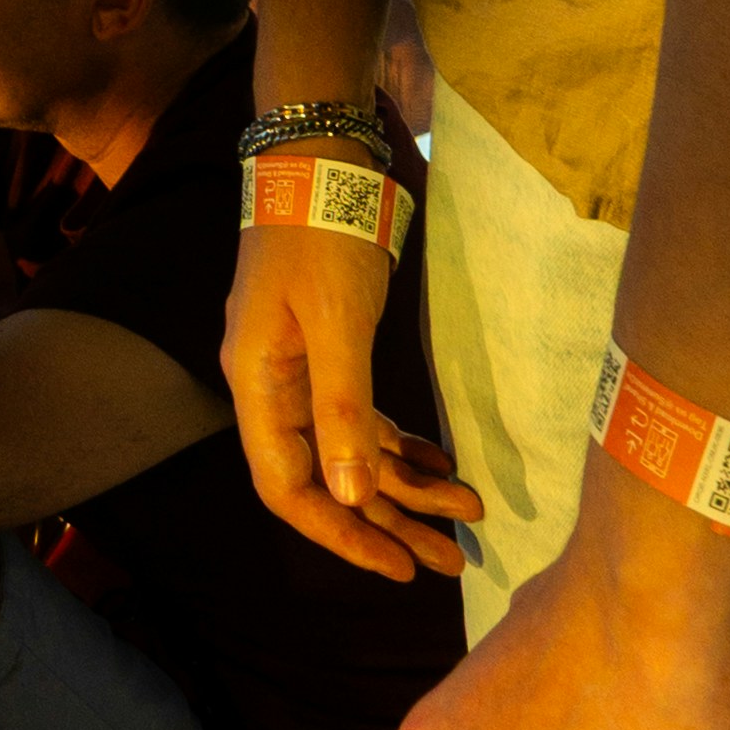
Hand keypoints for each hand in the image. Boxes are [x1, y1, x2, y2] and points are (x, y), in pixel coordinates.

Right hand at [221, 215, 486, 581]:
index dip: (338, 533)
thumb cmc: (320, 237)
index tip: (396, 567)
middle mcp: (276, 390)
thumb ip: (342, 406)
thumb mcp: (335, 320)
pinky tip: (445, 467)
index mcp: (260, 386)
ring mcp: (302, 373)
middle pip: (327, 481)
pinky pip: (365, 421)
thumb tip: (346, 495)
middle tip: (452, 563)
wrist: (317, 162)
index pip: (287, 488)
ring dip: (407, 490)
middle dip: (389, 524)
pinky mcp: (330, 354)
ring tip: (469, 517)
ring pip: (352, 455)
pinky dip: (404, 447)